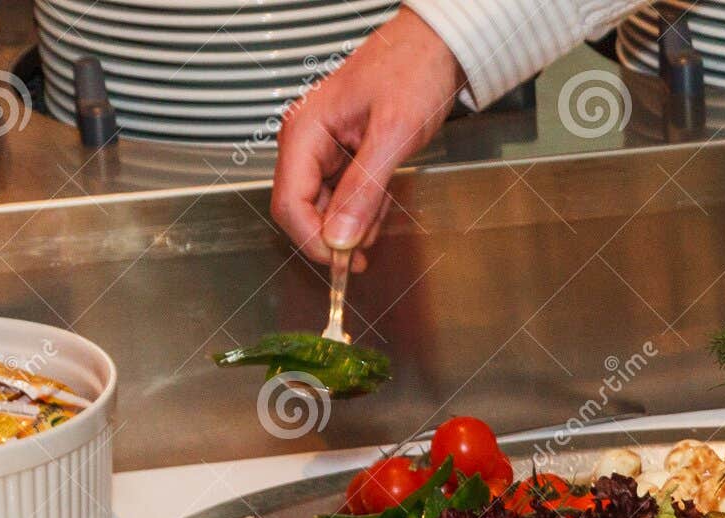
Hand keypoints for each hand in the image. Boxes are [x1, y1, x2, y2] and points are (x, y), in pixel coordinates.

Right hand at [272, 9, 464, 267]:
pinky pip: (345, 194)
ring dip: (352, 224)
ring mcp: (325, 148)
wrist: (435, 47)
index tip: (344, 263)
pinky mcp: (345, 154)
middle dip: (335, 235)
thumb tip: (340, 238)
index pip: (289, 204)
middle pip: (303, 210)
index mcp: (305, 132)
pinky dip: (363, 208)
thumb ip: (363, 190)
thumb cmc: (412, 72)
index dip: (313, 240)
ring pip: (326, 207)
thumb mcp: (392, 135)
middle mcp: (308, 141)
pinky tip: (382, 202)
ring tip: (382, 215)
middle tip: (368, 251)